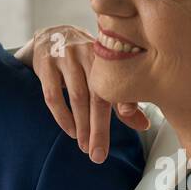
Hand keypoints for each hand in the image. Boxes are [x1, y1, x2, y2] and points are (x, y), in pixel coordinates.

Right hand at [16, 25, 148, 162]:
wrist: (52, 35)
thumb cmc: (86, 60)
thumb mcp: (105, 74)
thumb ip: (122, 99)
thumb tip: (144, 126)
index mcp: (109, 54)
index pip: (117, 87)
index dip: (125, 113)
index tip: (134, 134)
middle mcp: (88, 52)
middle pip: (96, 95)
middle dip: (98, 128)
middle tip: (99, 154)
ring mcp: (66, 56)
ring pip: (77, 96)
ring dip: (81, 125)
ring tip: (85, 145)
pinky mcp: (46, 63)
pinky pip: (53, 95)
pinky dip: (62, 116)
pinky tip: (70, 131)